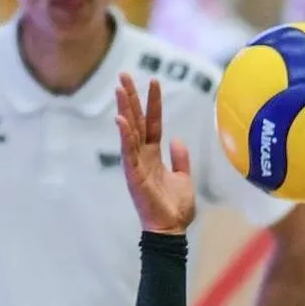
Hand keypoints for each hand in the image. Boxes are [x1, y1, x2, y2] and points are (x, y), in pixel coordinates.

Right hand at [115, 73, 195, 234]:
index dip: (153, 103)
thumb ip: (181, 159)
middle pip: (136, 121)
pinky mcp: (133, 176)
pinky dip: (124, 136)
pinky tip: (120, 119)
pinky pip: (128, 152)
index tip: (153, 81)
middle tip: (124, 74)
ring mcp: (136, 165)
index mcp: (154, 155)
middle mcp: (143, 156)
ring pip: (129, 132)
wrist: (171, 231)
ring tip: (120, 88)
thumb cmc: (176, 210)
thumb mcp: (184, 179)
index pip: (153, 123)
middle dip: (130, 98)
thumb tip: (177, 140)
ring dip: (124, 109)